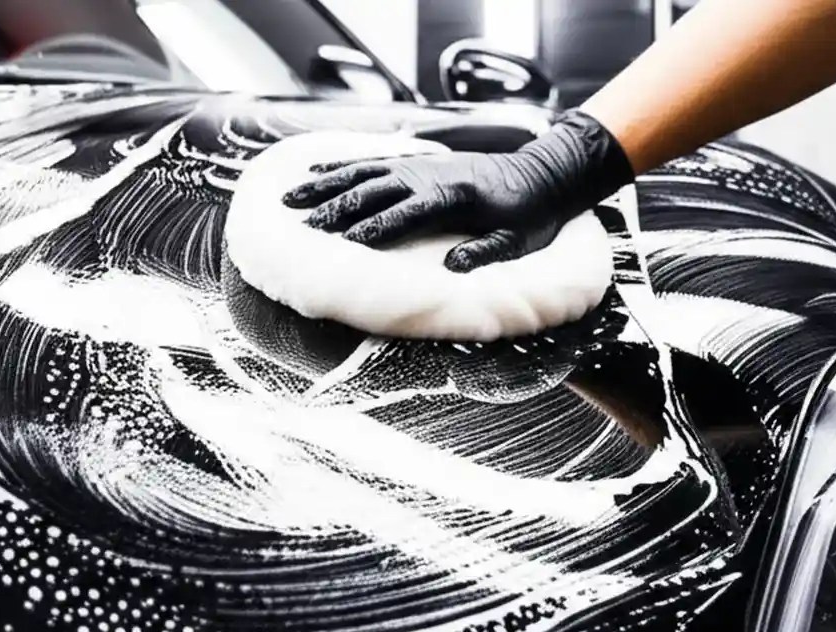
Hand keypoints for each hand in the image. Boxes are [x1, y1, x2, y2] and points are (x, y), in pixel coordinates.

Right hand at [282, 110, 633, 272]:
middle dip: (336, 208)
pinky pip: (372, 161)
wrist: (545, 173)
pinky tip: (316, 172)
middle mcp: (430, 175)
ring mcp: (420, 164)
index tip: (344, 244)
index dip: (374, 229)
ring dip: (326, 185)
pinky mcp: (417, 160)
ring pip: (364, 172)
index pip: (405, 214)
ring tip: (291, 198)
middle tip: (302, 226)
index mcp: (454, 197)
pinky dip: (342, 166)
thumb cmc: (532, 216)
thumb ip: (486, 254)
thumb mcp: (518, 241)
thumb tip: (452, 268)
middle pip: (374, 190)